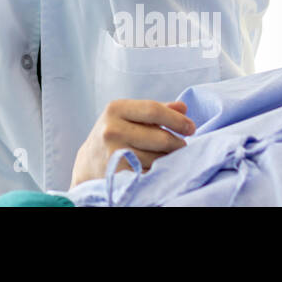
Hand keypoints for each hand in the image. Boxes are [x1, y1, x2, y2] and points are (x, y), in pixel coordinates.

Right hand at [71, 99, 194, 185]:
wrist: (89, 162)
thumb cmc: (114, 133)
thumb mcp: (128, 115)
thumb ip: (155, 110)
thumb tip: (183, 107)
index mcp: (115, 109)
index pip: (154, 110)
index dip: (177, 120)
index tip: (191, 128)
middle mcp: (112, 130)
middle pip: (161, 138)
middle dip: (178, 143)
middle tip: (181, 146)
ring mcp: (115, 153)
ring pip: (159, 158)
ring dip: (169, 159)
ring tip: (165, 156)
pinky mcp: (119, 174)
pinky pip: (152, 173)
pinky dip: (159, 172)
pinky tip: (155, 167)